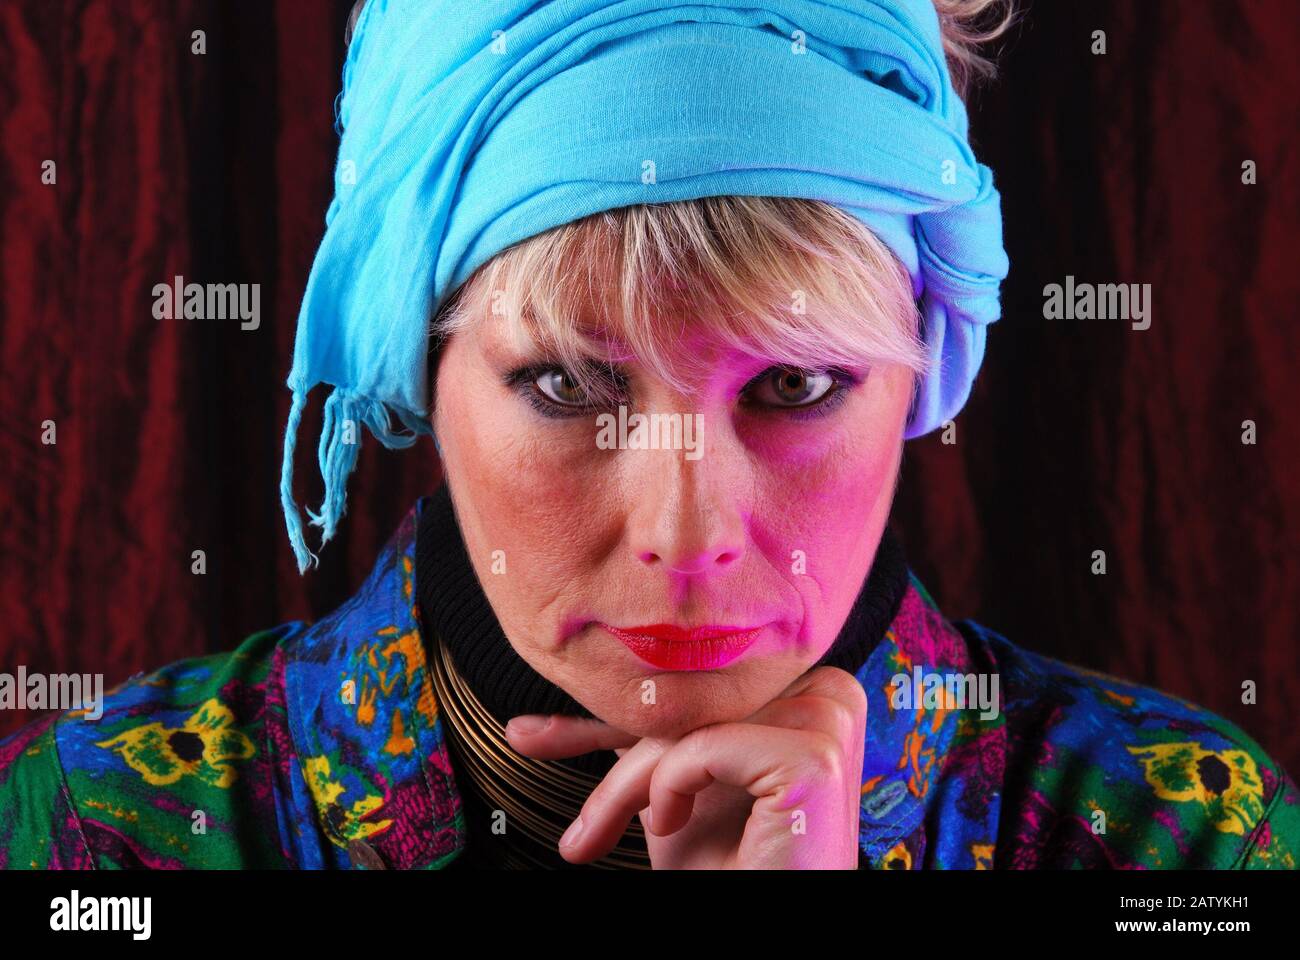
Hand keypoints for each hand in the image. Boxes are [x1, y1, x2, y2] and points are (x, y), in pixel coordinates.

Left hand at [504, 666, 867, 868]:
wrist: (761, 925)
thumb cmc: (731, 869)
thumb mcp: (674, 784)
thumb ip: (656, 727)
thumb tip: (573, 686)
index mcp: (804, 689)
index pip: (697, 679)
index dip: (617, 708)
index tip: (533, 733)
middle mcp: (828, 692)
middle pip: (692, 693)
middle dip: (612, 745)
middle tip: (553, 785)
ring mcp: (829, 718)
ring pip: (689, 717)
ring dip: (634, 779)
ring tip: (600, 831)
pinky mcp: (816, 757)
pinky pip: (702, 745)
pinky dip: (669, 787)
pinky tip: (672, 824)